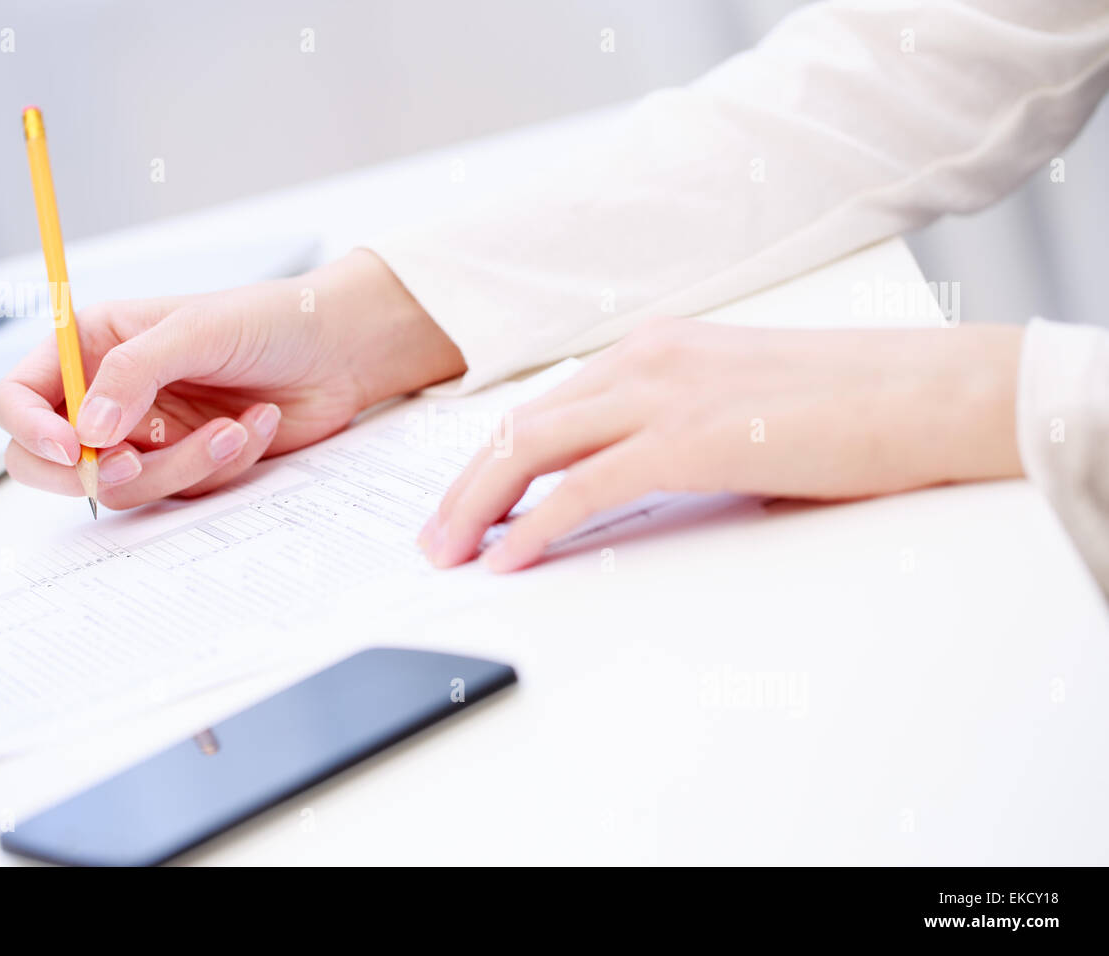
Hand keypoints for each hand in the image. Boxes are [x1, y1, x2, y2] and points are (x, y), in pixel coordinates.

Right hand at [0, 250, 464, 508]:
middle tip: (138, 463)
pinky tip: (256, 428)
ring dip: (181, 466)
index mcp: (91, 347)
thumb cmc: (269, 319)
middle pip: (48, 462)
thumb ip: (134, 374)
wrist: (339, 351)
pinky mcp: (187, 466)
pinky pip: (179, 493)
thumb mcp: (197, 329)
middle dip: (96, 471)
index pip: (19, 398)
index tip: (72, 448)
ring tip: (233, 430)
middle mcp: (108, 396)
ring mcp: (146, 436)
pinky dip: (220, 468)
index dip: (29, 429)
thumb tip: (86, 434)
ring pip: (123, 486)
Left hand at [419, 318, 1023, 571]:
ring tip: (450, 552)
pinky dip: (538, 525)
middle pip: (522, 424)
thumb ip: (674, 432)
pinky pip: (586, 485)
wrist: (932, 391)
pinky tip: (512, 557)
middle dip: (466, 485)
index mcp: (657, 349)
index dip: (495, 459)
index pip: (548, 406)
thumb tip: (626, 485)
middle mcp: (647, 360)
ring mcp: (666, 393)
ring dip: (480, 505)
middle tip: (435, 537)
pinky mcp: (691, 438)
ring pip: (534, 448)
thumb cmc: (851, 404)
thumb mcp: (739, 406)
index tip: (468, 501)